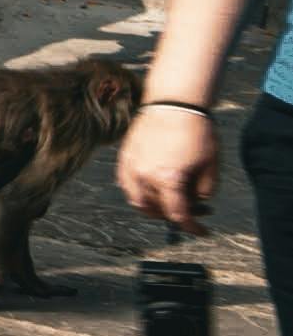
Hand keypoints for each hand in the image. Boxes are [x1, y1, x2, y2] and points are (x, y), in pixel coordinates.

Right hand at [119, 103, 217, 231]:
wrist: (174, 104)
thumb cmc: (196, 132)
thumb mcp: (211, 166)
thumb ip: (203, 191)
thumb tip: (194, 202)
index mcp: (169, 180)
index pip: (178, 215)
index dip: (192, 227)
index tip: (202, 231)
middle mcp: (145, 178)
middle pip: (157, 211)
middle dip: (175, 214)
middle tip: (193, 209)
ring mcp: (131, 168)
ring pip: (138, 201)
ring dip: (155, 207)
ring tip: (171, 199)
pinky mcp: (124, 159)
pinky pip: (127, 186)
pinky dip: (140, 193)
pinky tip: (154, 186)